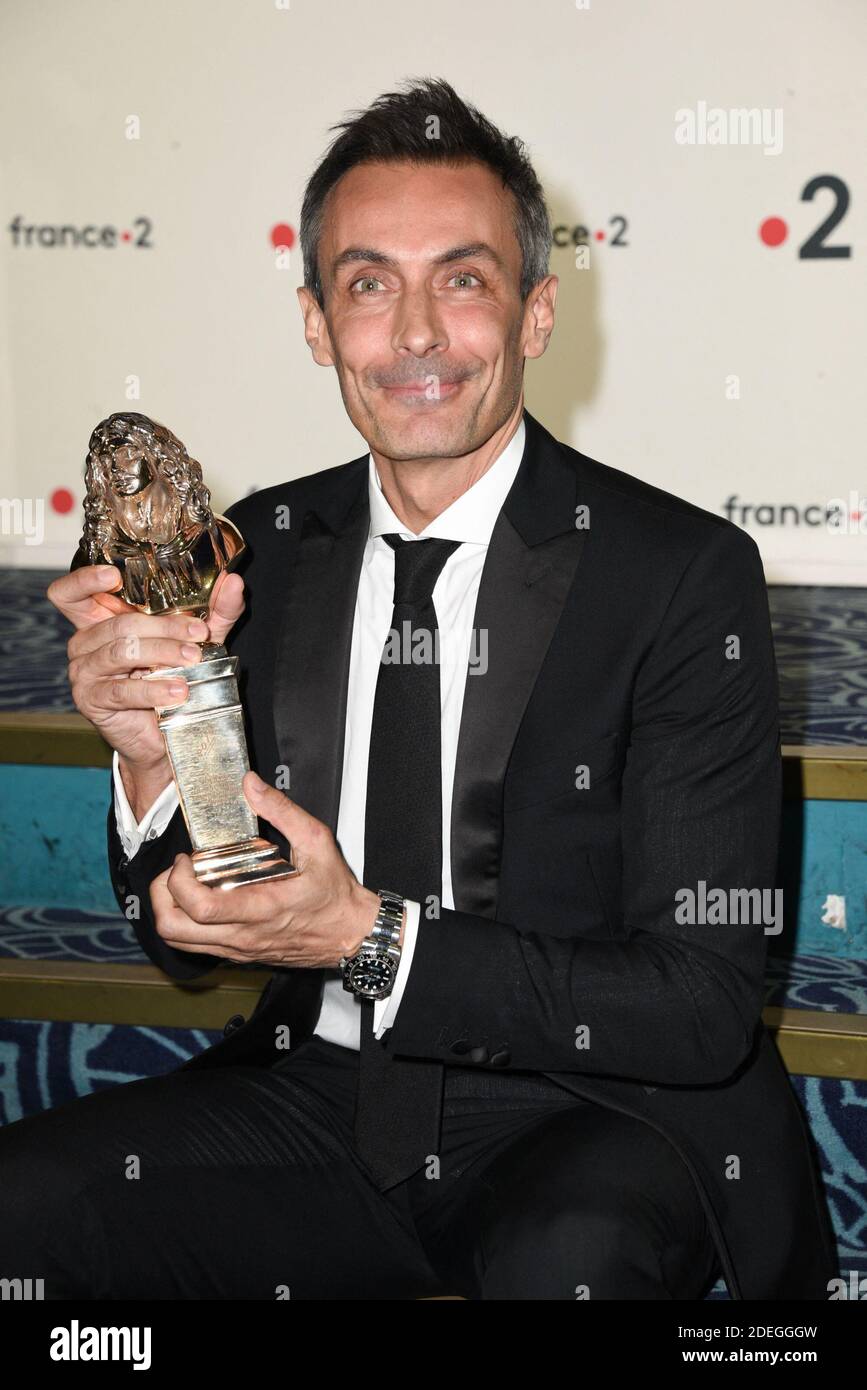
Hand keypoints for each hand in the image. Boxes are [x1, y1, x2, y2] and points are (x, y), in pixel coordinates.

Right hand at [47, 563, 244, 771]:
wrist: (166, 734)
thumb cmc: (172, 678)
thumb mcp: (196, 640)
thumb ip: (214, 611)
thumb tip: (234, 582)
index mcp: (100, 620)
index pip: (70, 593)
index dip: (84, 580)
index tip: (114, 575)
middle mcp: (85, 643)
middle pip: (118, 624)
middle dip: (164, 626)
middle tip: (198, 634)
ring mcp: (84, 672)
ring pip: (121, 651)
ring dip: (163, 653)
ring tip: (193, 661)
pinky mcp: (91, 701)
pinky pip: (121, 690)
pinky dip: (154, 689)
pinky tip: (179, 690)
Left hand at [149, 771, 384, 967]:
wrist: (350, 934)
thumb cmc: (335, 894)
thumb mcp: (317, 841)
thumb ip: (281, 810)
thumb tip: (251, 785)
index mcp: (260, 909)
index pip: (200, 908)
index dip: (178, 881)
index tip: (186, 859)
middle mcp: (242, 935)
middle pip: (173, 930)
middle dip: (161, 896)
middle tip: (177, 872)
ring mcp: (238, 949)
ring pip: (178, 942)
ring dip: (170, 910)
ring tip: (185, 884)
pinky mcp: (238, 954)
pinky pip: (196, 945)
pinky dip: (187, 922)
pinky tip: (204, 898)